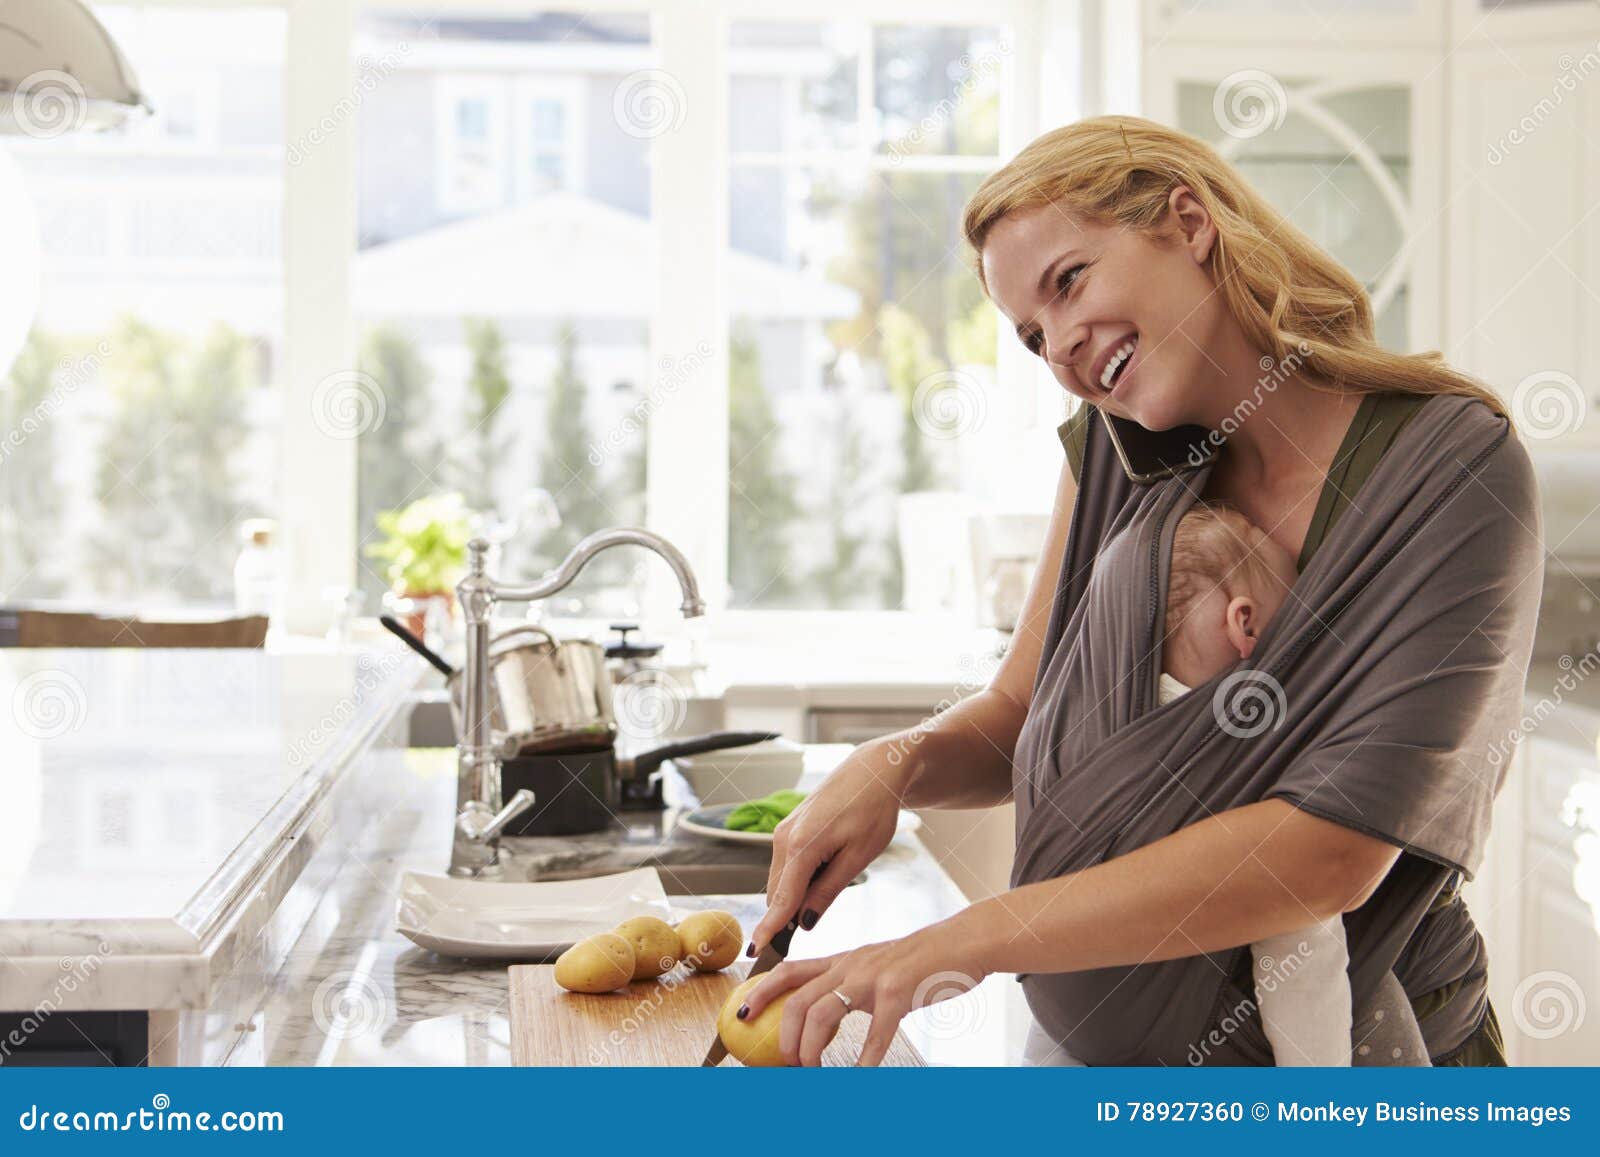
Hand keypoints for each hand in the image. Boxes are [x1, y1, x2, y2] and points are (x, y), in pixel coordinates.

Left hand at [736, 927, 988, 1065]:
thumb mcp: (877, 968)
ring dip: (811, 1049)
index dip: (760, 991)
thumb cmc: (922, 963)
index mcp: (843, 959)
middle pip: (798, 998)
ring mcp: (873, 977)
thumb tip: (827, 1018)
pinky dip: (864, 1060)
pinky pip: (875, 1032)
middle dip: (783, 1034)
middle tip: (784, 1061)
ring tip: (812, 1071)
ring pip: (823, 1013)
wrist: (962, 943)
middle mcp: (851, 965)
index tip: (740, 1013)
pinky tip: (860, 1078)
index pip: (789, 970)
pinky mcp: (899, 991)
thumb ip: (853, 987)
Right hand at [747, 738, 909, 954]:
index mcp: (802, 846)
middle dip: (781, 920)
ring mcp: (783, 832)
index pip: (781, 899)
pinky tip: (816, 883)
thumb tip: (804, 923)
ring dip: (790, 900)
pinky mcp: (789, 829)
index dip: (770, 930)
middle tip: (792, 947)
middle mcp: (784, 838)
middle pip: (777, 893)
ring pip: (779, 881)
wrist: (873, 771)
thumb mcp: (859, 857)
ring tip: (814, 909)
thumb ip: (828, 891)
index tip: (756, 954)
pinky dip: (794, 883)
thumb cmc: (873, 810)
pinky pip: (785, 866)